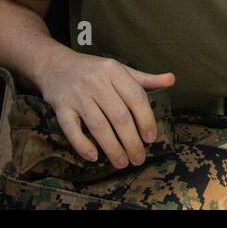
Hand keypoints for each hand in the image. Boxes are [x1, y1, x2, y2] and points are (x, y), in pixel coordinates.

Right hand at [34, 48, 174, 167]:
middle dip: (131, 141)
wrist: (55, 65)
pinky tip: (94, 157)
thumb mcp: (119, 69)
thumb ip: (144, 79)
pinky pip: (71, 129)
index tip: (151, 138)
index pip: (136, 97)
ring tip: (122, 163)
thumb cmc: (93, 70)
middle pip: (119, 116)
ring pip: (98, 125)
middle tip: (139, 158)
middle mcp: (96, 82)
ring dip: (112, 148)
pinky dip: (82, 145)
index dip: (146, 119)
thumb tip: (172, 80)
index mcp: (114, 70)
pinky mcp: (60, 106)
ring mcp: (77, 95)